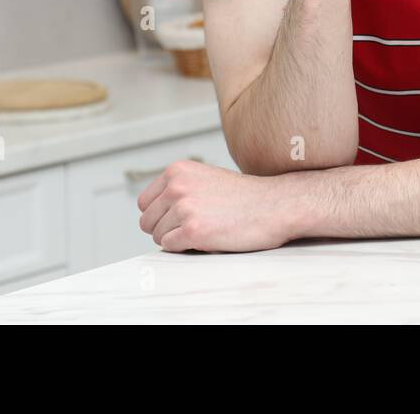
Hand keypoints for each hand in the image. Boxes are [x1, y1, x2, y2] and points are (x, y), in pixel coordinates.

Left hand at [136, 158, 304, 252]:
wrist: (274, 205)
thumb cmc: (244, 197)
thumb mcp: (205, 179)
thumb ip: (179, 189)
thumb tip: (153, 213)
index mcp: (177, 171)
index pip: (145, 203)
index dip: (160, 215)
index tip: (179, 219)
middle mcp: (176, 186)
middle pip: (147, 222)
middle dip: (166, 229)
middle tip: (193, 228)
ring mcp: (184, 208)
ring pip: (158, 236)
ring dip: (177, 240)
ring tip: (204, 231)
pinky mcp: (193, 231)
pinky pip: (170, 247)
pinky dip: (185, 249)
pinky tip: (206, 239)